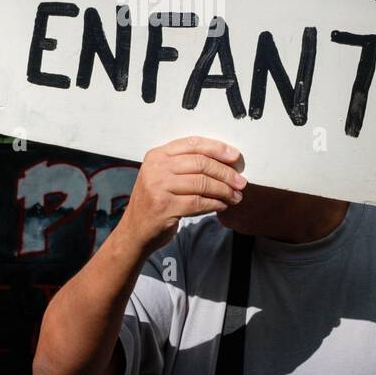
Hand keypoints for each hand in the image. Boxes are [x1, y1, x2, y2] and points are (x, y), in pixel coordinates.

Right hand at [119, 136, 244, 256]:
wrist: (135, 231)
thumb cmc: (155, 202)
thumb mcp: (163, 176)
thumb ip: (185, 165)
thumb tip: (224, 161)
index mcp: (157, 155)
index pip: (193, 144)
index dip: (217, 148)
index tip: (235, 157)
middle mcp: (156, 167)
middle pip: (201, 163)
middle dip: (225, 173)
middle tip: (240, 182)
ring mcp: (158, 187)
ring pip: (202, 183)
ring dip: (223, 190)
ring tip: (235, 196)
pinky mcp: (165, 207)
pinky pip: (198, 202)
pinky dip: (215, 204)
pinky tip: (222, 205)